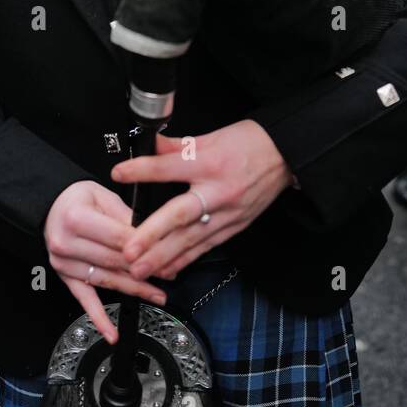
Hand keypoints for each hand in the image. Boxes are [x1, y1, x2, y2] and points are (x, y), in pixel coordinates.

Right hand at [44, 181, 166, 343]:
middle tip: (169, 274)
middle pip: (113, 260)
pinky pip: (84, 299)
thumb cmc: (77, 199)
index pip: (117, 236)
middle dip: (144, 269)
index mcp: (75, 218)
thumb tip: (151, 232)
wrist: (50, 207)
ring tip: (157, 295)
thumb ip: (125, 214)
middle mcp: (66, 243)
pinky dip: (99, 318)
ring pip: (106, 280)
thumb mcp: (102, 195)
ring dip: (133, 290)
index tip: (166, 253)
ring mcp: (65, 264)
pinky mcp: (66, 277)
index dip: (143, 246)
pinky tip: (111, 333)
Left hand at [112, 120, 292, 282]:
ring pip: (191, 239)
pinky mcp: (235, 227)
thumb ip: (177, 145)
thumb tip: (149, 144)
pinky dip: (185, 260)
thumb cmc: (249, 143)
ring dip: (163, 257)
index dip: (143, 171)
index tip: (118, 174)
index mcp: (210, 161)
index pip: (171, 166)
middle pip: (180, 215)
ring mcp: (228, 213)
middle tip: (128, 251)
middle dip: (152, 236)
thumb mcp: (212, 136)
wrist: (287, 156)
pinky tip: (167, 270)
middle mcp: (218, 191)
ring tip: (139, 269)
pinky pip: (206, 247)